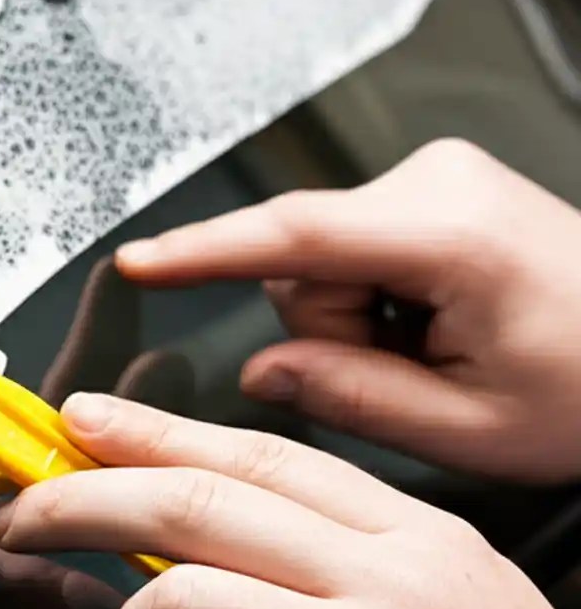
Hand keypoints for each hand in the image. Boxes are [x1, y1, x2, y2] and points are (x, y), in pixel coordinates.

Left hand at [0, 394, 580, 608]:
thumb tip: (207, 561)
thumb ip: (329, 582)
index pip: (267, 455)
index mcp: (418, 541)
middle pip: (216, 478)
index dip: (162, 432)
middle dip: (100, 477)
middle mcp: (404, 560)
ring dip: (108, 549)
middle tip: (31, 495)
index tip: (90, 422)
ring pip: (195, 531)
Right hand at [117, 139, 580, 481]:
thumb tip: (265, 373)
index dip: (203, 252)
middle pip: (301, 264)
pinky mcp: (429, 191)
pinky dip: (376, 298)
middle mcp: (435, 185)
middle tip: (409, 372)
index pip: (294, 237)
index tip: (139, 261)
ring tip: (433, 349)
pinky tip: (436, 322)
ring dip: (356, 319)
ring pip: (321, 260)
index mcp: (449, 235)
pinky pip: (351, 248)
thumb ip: (349, 398)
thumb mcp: (470, 427)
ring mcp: (433, 181)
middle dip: (332, 330)